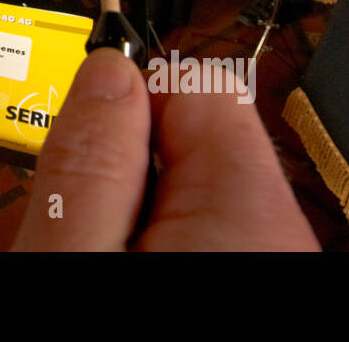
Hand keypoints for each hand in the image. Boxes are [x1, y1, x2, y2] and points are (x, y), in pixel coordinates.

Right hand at [12, 49, 318, 250]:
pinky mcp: (262, 280)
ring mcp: (276, 260)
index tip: (84, 145)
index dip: (123, 102)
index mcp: (243, 208)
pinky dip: (164, 249)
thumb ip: (88, 157)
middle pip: (197, 140)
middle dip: (129, 167)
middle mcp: (280, 233)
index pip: (197, 81)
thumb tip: (106, 68)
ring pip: (197, 199)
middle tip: (82, 228)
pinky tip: (128, 272)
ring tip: (99, 255)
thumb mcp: (68, 252)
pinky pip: (211, 241)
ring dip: (142, 217)